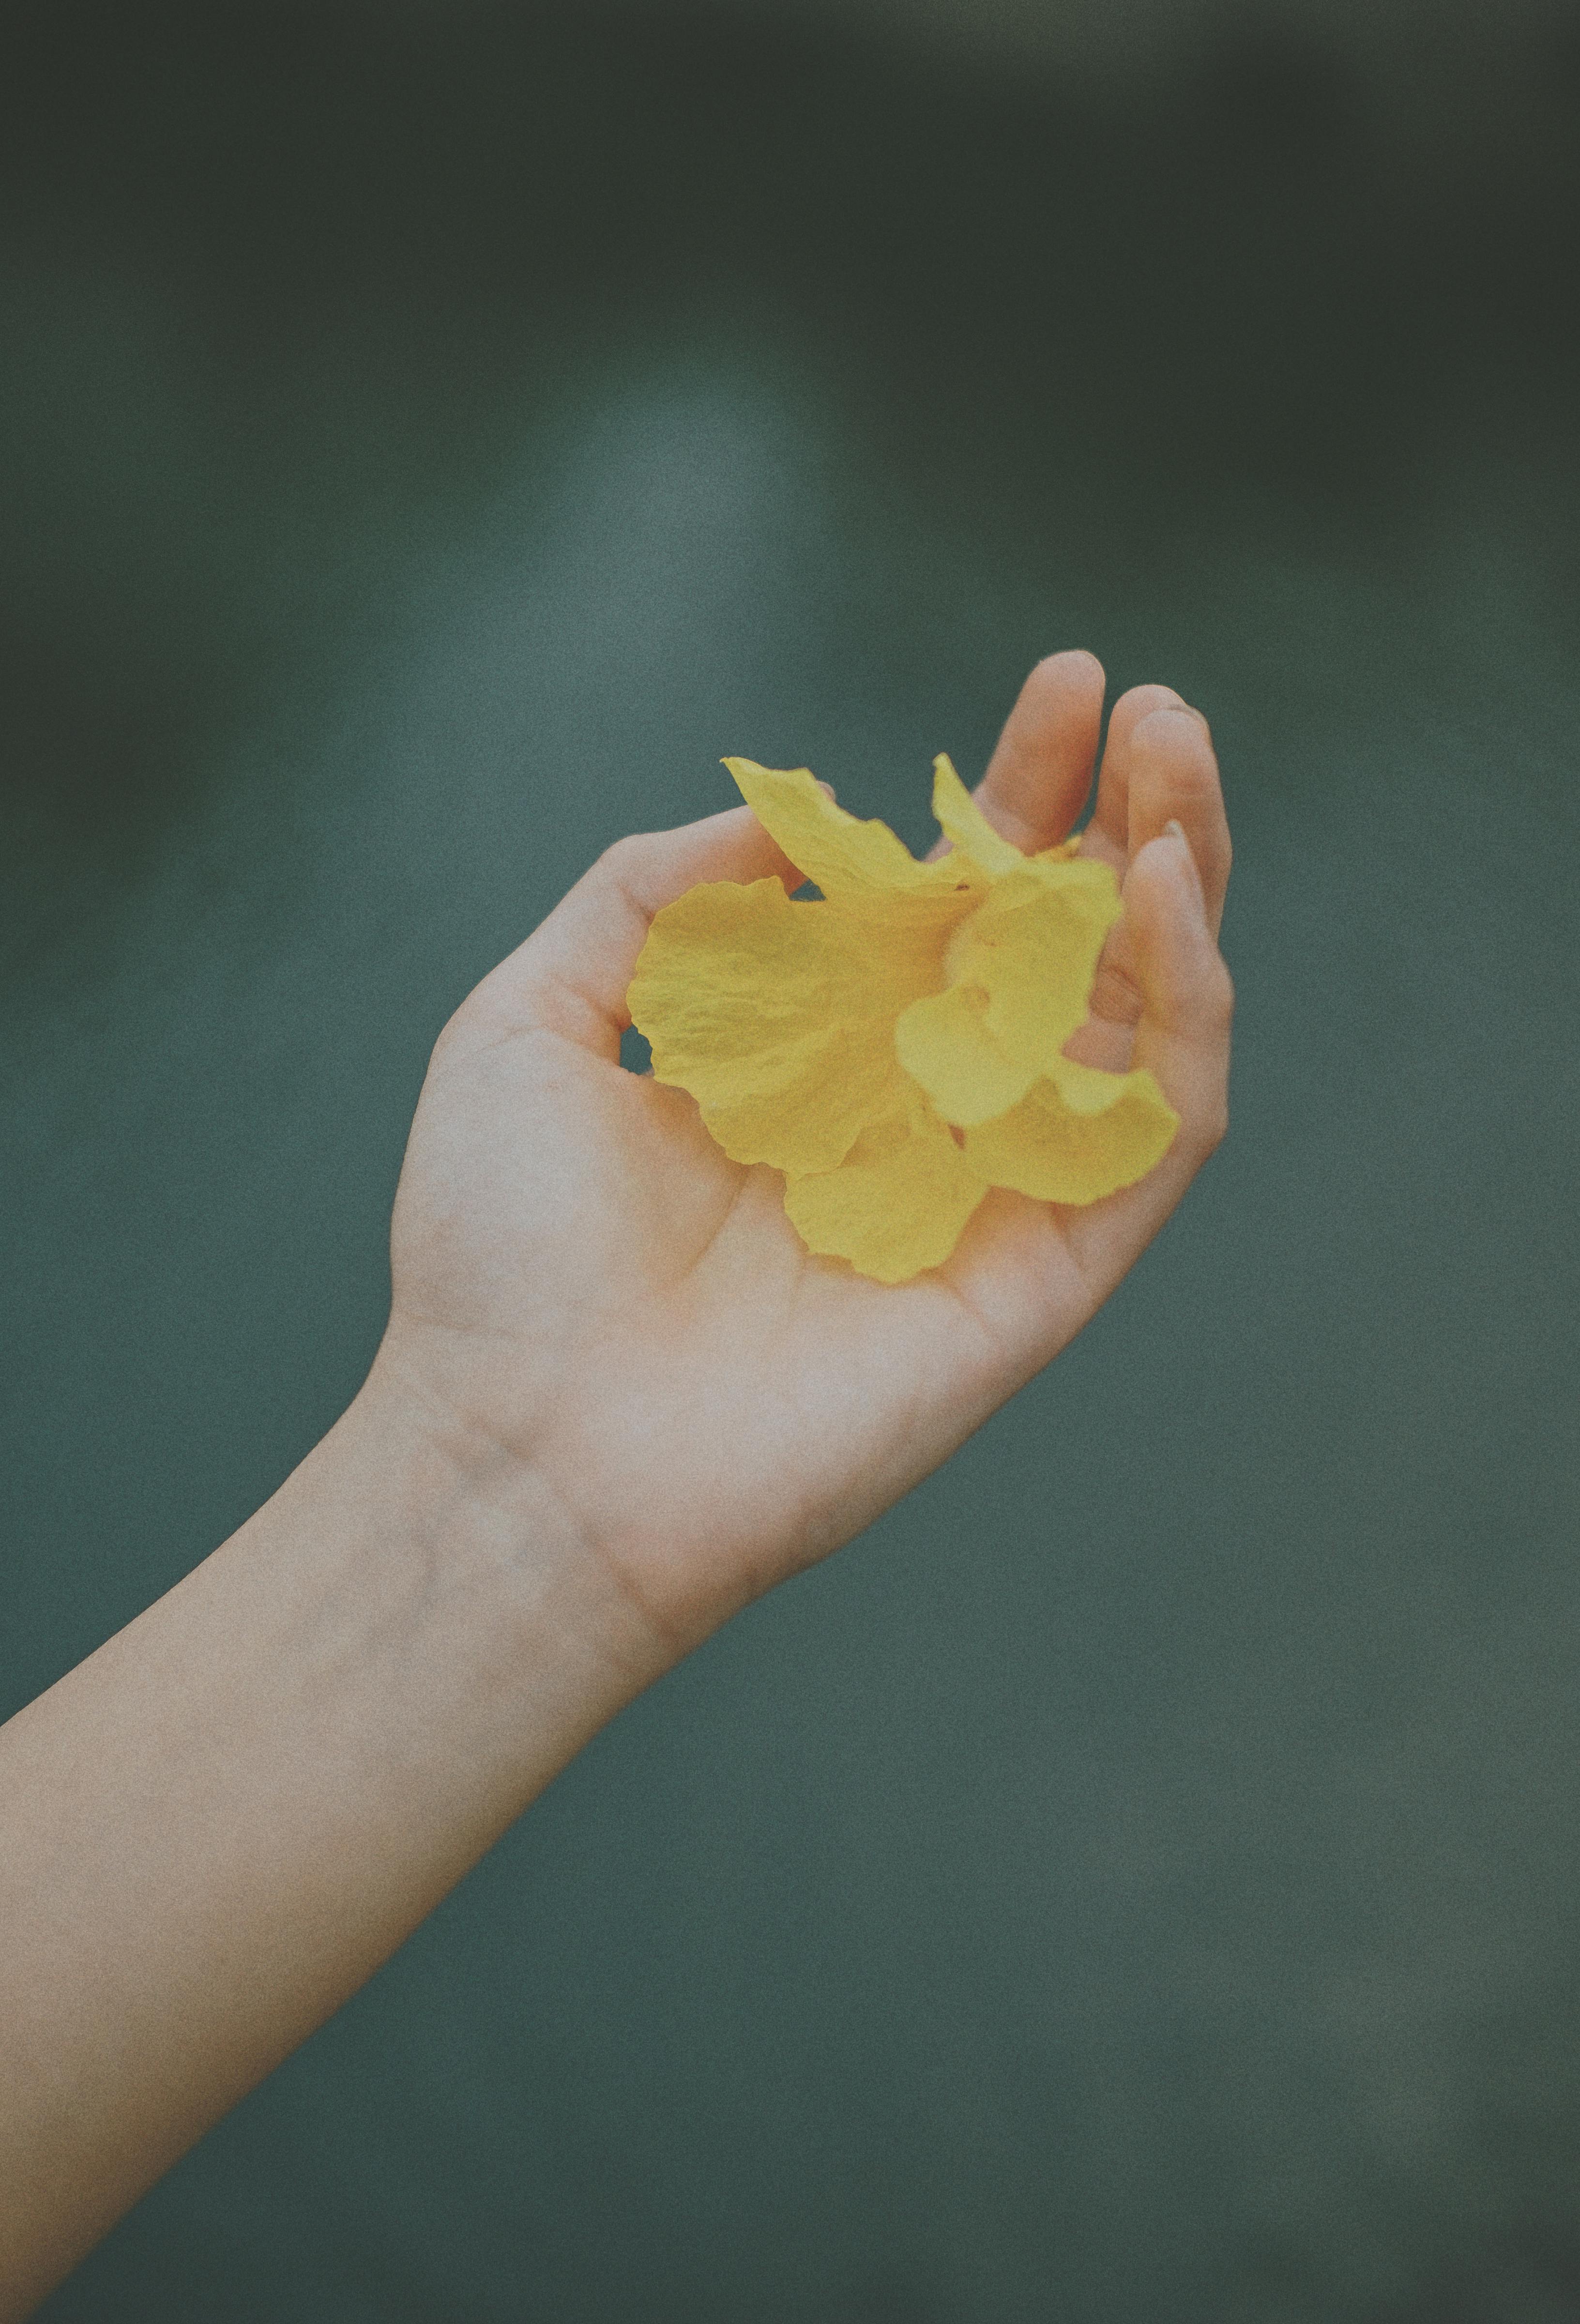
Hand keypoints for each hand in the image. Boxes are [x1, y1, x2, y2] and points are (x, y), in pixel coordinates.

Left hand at [372, 653, 1232, 1660]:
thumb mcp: (528, 1019)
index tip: (1058, 688)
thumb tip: (782, 820)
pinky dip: (1183, 1016)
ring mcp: (987, 1201)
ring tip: (1179, 759)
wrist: (520, 1445)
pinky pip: (1151, 1138)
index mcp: (815, 1062)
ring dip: (1181, 886)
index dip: (1014, 800)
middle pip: (1063, 954)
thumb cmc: (499, 1253)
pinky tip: (1161, 897)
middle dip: (1121, 823)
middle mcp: (915, 1122)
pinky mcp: (1039, 1280)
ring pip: (1136, 1029)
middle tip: (1155, 707)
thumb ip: (649, 896)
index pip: (953, 910)